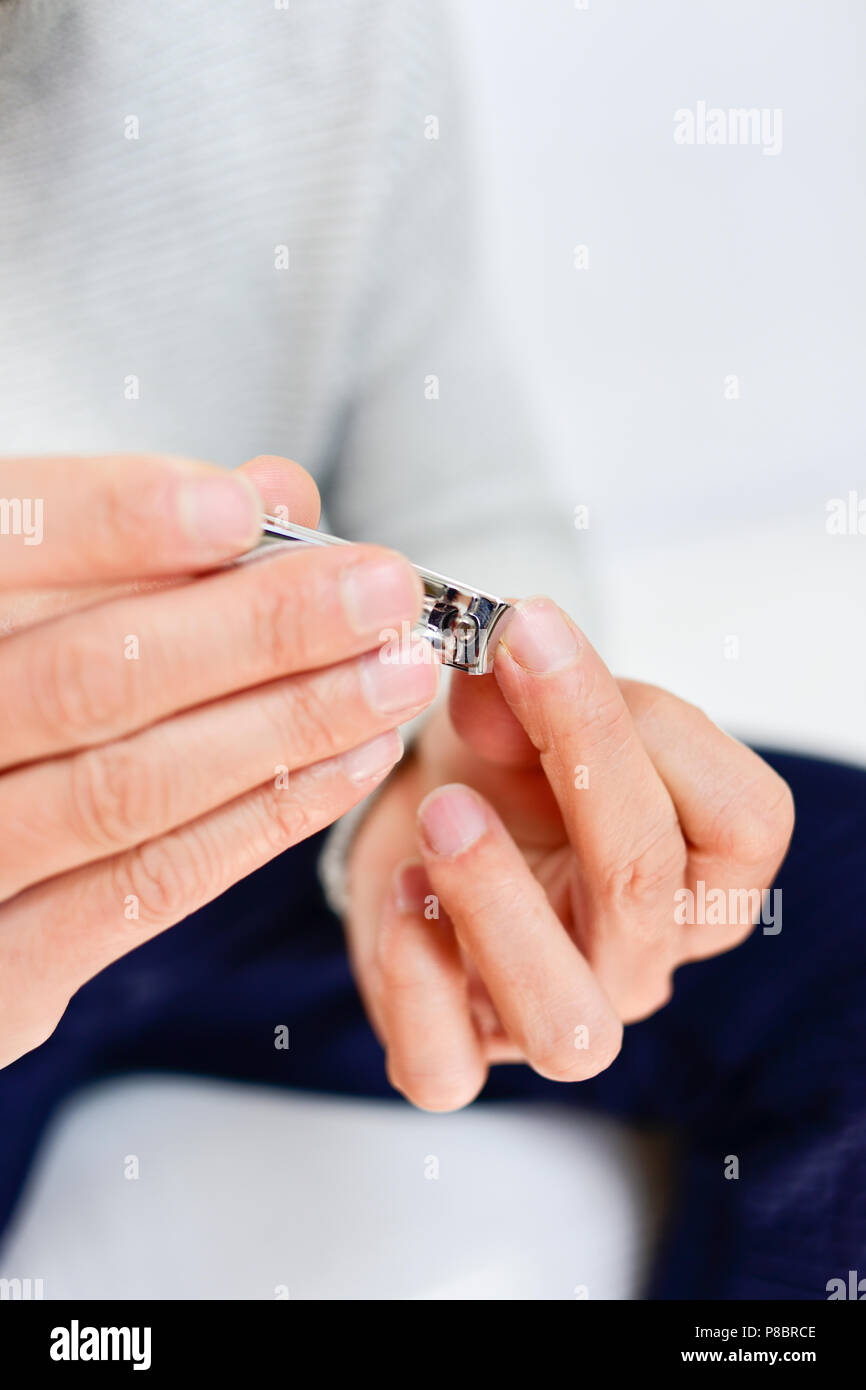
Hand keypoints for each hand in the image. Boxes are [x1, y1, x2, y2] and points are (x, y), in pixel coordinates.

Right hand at [0, 453, 437, 1067]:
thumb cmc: (8, 698)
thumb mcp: (33, 611)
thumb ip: (133, 552)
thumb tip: (276, 490)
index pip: (1, 555)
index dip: (115, 524)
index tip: (242, 506)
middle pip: (89, 680)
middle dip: (256, 630)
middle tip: (383, 591)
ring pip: (133, 787)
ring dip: (290, 725)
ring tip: (396, 673)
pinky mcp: (5, 975)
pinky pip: (150, 887)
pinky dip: (263, 820)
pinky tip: (353, 762)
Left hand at [346, 597, 794, 1110]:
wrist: (425, 820)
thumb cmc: (510, 769)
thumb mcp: (537, 707)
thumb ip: (531, 683)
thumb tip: (502, 659)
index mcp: (702, 875)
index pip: (739, 821)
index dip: (639, 721)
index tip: (535, 629)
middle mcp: (640, 959)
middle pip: (644, 894)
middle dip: (579, 772)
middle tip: (500, 679)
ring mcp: (551, 1017)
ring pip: (567, 1022)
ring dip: (498, 905)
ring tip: (444, 813)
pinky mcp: (459, 1048)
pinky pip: (446, 1068)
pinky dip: (414, 982)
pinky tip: (397, 891)